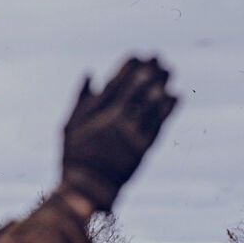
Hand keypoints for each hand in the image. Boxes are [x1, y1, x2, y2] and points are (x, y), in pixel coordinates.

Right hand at [60, 56, 176, 212]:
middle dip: (149, 71)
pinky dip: (168, 108)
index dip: (129, 67)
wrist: (88, 186)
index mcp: (97, 111)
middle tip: (159, 58)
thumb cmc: (75, 156)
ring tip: (169, 71)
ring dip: (161, 85)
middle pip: (137, 88)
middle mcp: (116, 118)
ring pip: (151, 103)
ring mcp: (132, 132)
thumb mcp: (68, 125)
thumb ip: (80, 98)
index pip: (117, 82)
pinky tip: (175, 96)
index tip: (138, 55)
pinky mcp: (144, 147)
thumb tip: (91, 74)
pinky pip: (159, 123)